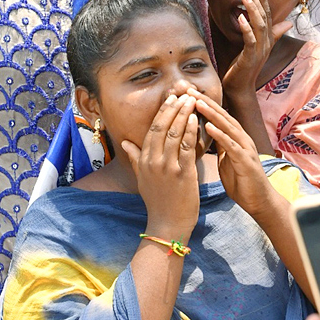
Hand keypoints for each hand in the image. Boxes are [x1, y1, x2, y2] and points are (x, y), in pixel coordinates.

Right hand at [122, 93, 199, 237]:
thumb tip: (124, 142)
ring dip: (183, 115)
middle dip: (173, 108)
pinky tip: (195, 120)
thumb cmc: (157, 201)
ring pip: (174, 134)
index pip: (152, 129)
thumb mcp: (142, 178)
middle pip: (162, 128)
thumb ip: (134, 158)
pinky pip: (186, 148)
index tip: (171, 98)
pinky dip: (190, 131)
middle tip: (183, 94)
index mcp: (144, 161)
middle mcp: (153, 162)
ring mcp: (167, 168)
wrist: (167, 225)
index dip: (162, 112)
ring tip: (192, 101)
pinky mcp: (182, 175)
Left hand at [189, 89, 270, 215]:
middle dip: (205, 102)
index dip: (202, 104)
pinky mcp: (246, 160)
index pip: (217, 116)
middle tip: (189, 89)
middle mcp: (241, 138)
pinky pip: (231, 145)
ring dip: (212, 113)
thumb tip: (206, 134)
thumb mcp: (226, 159)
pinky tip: (208, 126)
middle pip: (222, 115)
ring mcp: (245, 148)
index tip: (186, 93)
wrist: (259, 201)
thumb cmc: (241, 181)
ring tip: (197, 102)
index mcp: (235, 138)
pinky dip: (219, 134)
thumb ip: (219, 145)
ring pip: (227, 126)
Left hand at [222, 0, 290, 98]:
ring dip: (252, 8)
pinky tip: (240, 18)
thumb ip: (273, 34)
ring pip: (259, 25)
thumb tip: (288, 22)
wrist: (240, 89)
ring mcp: (259, 50)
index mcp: (268, 38)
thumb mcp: (258, 47)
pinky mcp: (250, 58)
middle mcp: (266, 43)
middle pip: (264, 16)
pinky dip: (246, 28)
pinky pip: (250, 41)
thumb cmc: (246, 67)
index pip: (268, 15)